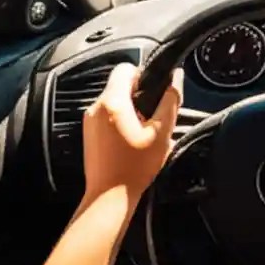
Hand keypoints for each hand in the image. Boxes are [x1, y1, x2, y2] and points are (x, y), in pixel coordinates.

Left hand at [79, 63, 182, 205]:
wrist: (109, 196)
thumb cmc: (135, 168)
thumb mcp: (161, 134)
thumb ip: (170, 102)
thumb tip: (176, 78)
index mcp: (113, 102)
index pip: (126, 68)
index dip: (144, 75)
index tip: (155, 93)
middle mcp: (96, 107)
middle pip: (120, 85)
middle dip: (139, 96)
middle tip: (153, 117)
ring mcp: (89, 120)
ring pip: (114, 100)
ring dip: (130, 109)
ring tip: (143, 132)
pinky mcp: (88, 132)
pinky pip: (107, 115)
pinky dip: (120, 121)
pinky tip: (131, 141)